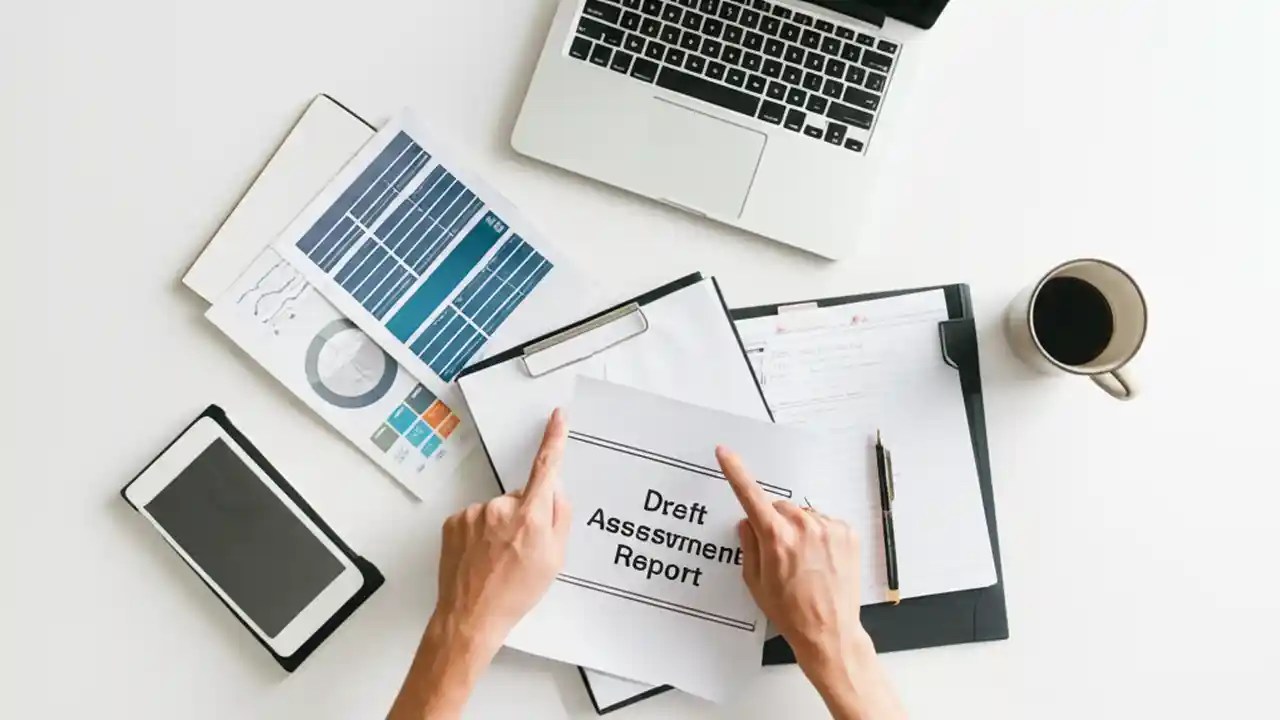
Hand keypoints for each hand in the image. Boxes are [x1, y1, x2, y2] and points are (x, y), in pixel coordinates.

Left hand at [432, 408, 571, 650]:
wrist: (471, 616)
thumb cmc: (514, 593)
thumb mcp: (555, 558)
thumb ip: (559, 517)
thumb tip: (554, 491)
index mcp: (531, 516)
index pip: (547, 467)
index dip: (554, 439)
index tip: (558, 417)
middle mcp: (501, 508)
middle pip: (522, 497)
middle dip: (524, 516)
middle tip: (521, 550)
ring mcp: (474, 513)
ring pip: (497, 509)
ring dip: (500, 527)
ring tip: (498, 559)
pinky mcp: (454, 521)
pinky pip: (476, 518)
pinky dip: (480, 533)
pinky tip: (481, 556)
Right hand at [717, 446, 905, 719]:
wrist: (829, 632)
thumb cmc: (790, 612)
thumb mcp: (755, 581)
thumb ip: (749, 544)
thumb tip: (748, 522)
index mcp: (776, 538)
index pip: (750, 496)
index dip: (735, 471)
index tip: (725, 453)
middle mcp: (803, 527)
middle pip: (780, 507)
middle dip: (775, 523)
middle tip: (780, 554)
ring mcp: (829, 528)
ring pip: (803, 514)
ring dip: (799, 529)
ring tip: (804, 562)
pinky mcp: (847, 532)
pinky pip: (824, 522)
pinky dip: (820, 535)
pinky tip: (820, 560)